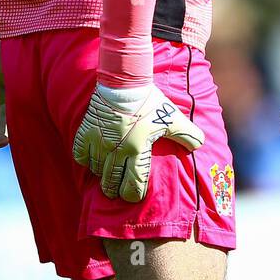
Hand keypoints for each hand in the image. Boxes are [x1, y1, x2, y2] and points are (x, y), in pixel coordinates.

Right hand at [72, 83, 204, 201]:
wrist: (125, 83)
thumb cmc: (150, 102)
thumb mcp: (172, 118)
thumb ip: (187, 134)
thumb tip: (199, 146)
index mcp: (137, 151)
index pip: (133, 184)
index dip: (133, 194)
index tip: (133, 195)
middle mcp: (116, 151)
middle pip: (111, 183)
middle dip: (115, 189)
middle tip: (117, 190)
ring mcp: (98, 142)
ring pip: (96, 171)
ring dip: (102, 174)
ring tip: (107, 174)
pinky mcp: (86, 132)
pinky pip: (80, 155)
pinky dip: (85, 160)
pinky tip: (92, 159)